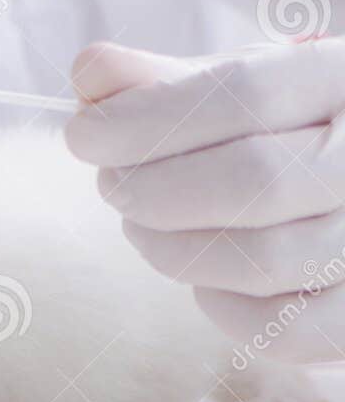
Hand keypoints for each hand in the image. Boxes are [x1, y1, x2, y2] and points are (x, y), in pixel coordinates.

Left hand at [66, 39, 344, 363]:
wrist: (344, 188)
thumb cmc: (285, 130)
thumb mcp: (237, 85)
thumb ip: (162, 79)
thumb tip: (91, 71)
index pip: (244, 95)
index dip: (147, 120)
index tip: (82, 136)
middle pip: (252, 181)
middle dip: (152, 189)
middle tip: (114, 186)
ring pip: (260, 260)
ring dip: (170, 247)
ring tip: (143, 225)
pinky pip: (280, 330)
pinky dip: (219, 306)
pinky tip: (203, 277)